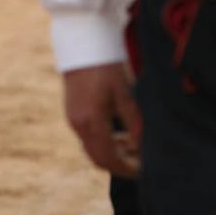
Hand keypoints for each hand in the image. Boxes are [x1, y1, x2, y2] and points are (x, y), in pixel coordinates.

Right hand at [63, 63, 141, 177]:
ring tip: (132, 145)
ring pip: (92, 150)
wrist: (81, 44)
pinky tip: (118, 134)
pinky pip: (87, 139)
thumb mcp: (124, 92)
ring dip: (112, 154)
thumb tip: (142, 146)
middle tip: (140, 162)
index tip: (143, 170)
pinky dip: (103, 143)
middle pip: (98, 159)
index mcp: (92, 121)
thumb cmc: (105, 66)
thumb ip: (133, 121)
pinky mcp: (71, 114)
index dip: (127, 168)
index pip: (109, 158)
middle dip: (120, 165)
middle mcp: (78, 125)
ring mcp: (73, 120)